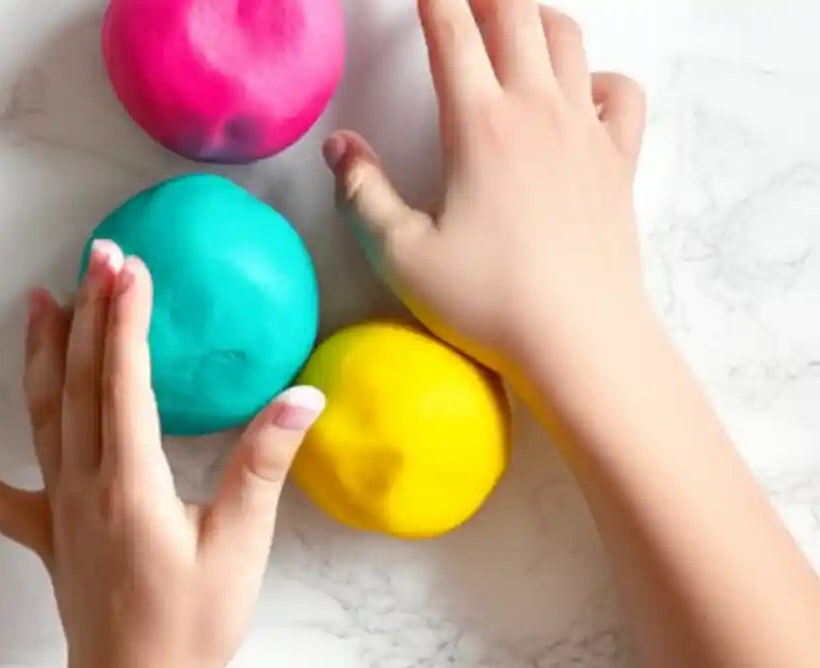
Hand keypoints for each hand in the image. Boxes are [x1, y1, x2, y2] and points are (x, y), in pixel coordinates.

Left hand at [0, 240, 324, 667]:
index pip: (125, 381)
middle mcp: (83, 485)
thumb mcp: (240, 546)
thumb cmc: (191, 626)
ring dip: (42, 356)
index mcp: (130, 483)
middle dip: (91, 314)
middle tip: (97, 256)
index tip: (131, 266)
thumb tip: (302, 398)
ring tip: (39, 301)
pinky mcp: (47, 535)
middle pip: (82, 384)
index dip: (127, 318)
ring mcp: (57, 509)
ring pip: (42, 417)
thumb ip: (263, 465)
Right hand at [324, 0, 647, 378]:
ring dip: (535, 15)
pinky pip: (620, 92)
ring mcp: (586, 132)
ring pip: (568, 39)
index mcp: (479, 126)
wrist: (581, 341)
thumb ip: (361, 192)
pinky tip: (578, 90)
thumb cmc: (486, 301)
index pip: (452, 33)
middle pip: (516, 15)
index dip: (432, 1)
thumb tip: (340, 144)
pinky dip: (597, 75)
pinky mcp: (619, 161)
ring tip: (510, 18)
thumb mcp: (399, 255)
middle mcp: (537, 111)